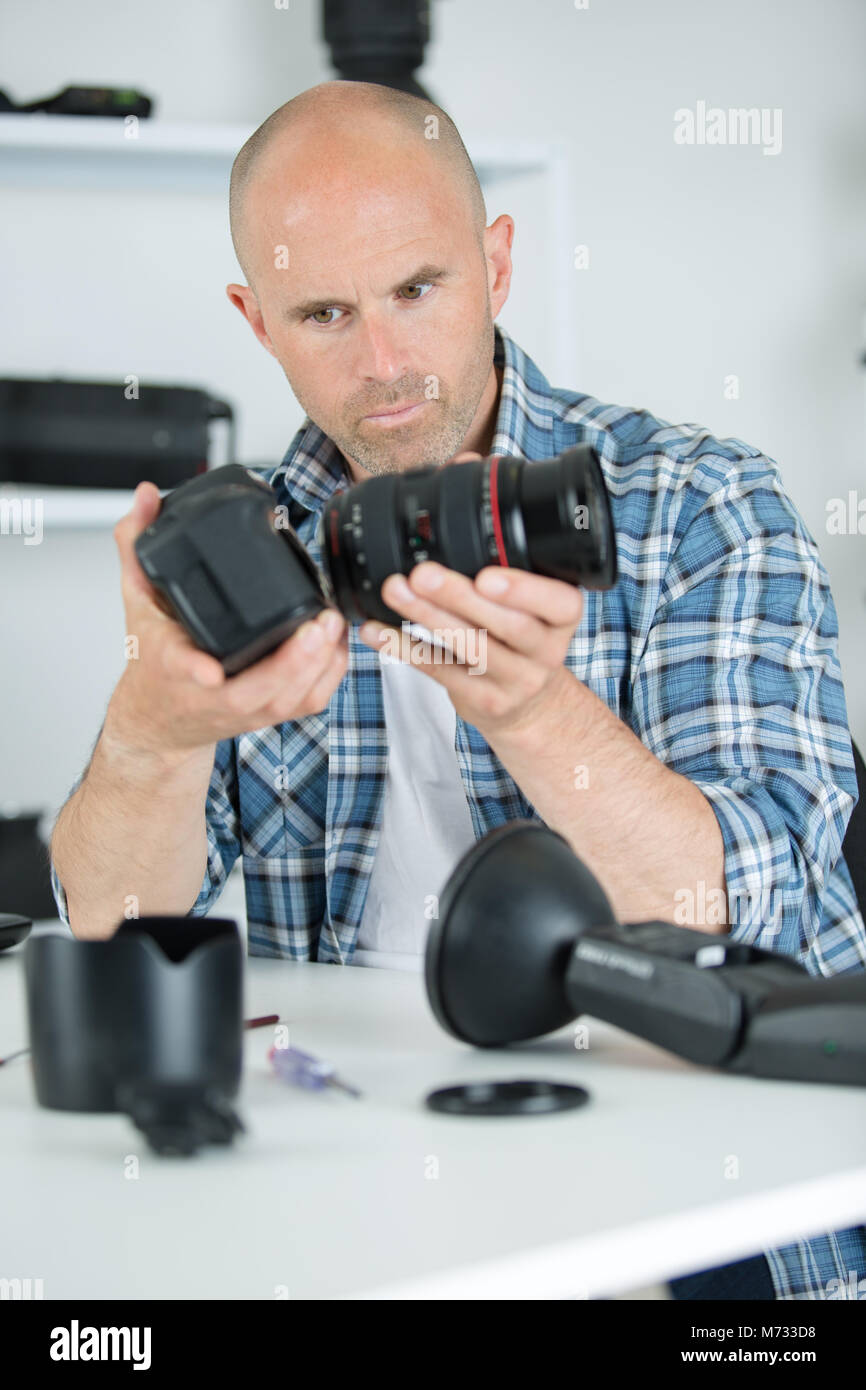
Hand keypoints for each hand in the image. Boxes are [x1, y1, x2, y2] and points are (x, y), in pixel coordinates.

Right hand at [106, 481, 348, 756]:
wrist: (159, 717)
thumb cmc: (151, 659)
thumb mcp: (136, 598)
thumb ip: (137, 544)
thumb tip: (149, 495)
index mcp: (172, 664)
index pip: (182, 667)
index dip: (196, 669)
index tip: (209, 671)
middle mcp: (212, 693)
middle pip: (255, 691)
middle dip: (291, 662)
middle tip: (319, 623)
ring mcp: (245, 707)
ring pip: (287, 701)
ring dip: (318, 666)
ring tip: (334, 625)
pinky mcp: (270, 713)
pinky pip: (307, 701)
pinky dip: (328, 674)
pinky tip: (338, 643)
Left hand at [356, 450, 583, 740]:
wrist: (530, 702)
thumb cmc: (523, 626)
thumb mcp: (530, 583)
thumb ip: (500, 529)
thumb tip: (469, 463)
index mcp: (563, 613)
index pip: (556, 602)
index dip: (524, 590)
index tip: (488, 575)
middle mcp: (545, 649)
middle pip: (505, 625)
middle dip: (459, 599)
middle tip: (421, 574)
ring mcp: (515, 679)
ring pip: (470, 649)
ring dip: (427, 619)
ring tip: (395, 590)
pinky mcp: (482, 702)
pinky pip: (440, 673)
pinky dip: (405, 649)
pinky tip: (378, 629)